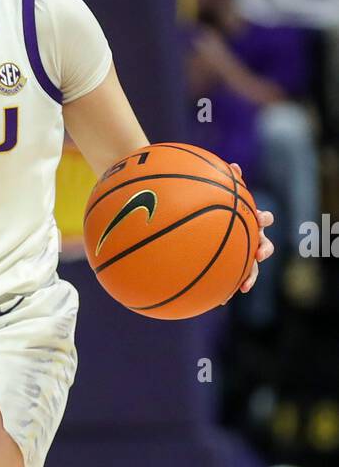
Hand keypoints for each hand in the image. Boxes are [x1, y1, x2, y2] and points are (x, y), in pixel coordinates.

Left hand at [227, 163, 273, 296]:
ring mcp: (243, 256)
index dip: (264, 219)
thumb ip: (228, 184)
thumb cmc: (215, 211)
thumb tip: (234, 166)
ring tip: (244, 286)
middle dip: (263, 250)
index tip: (262, 219)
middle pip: (264, 245)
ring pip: (251, 268)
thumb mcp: (221, 197)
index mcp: (249, 222)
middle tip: (260, 253)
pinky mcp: (231, 270)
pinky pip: (231, 281)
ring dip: (250, 277)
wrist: (201, 229)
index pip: (262, 219)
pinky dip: (228, 290)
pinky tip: (220, 300)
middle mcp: (251, 239)